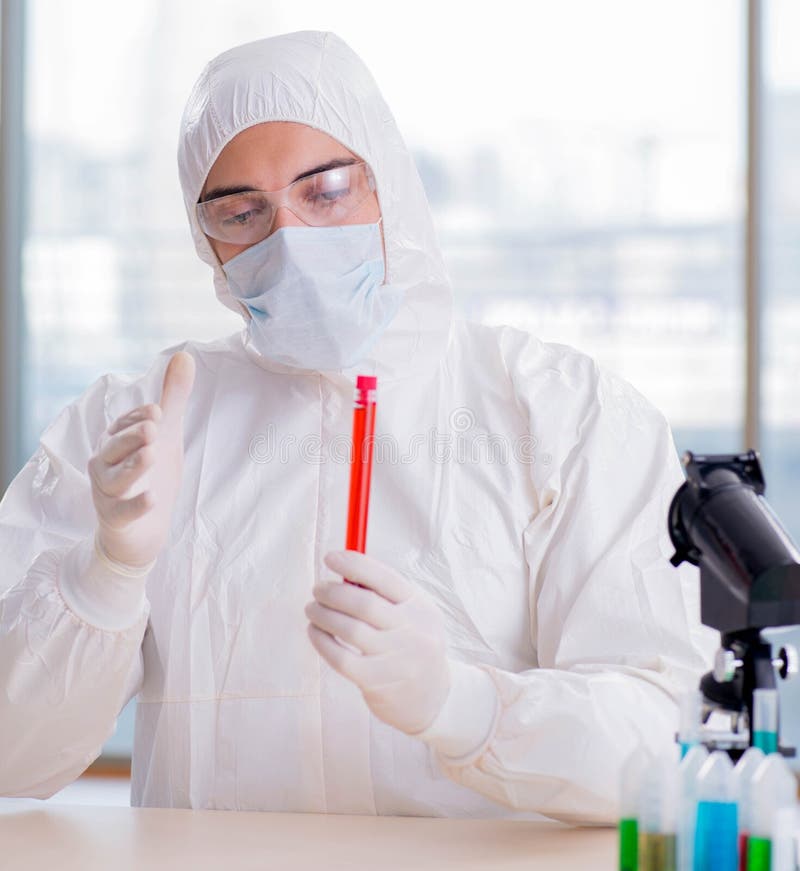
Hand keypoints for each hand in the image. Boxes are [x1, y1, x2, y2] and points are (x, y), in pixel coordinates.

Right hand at [89, 351, 195, 567]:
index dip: (138, 418)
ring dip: (133, 466)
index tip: (158, 411)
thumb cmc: (151, 474)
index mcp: (115, 442)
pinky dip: (136, 506)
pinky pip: (122, 512)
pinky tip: (152, 500)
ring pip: (115, 478)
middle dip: (132, 437)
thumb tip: (185, 354)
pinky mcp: (115, 520)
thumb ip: (173, 397)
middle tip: (154, 428)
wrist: (143, 529)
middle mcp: (104, 465)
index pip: (123, 425)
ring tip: (152, 454)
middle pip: (114, 448)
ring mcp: (107, 494)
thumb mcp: (166, 433)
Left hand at [306, 550, 450, 734]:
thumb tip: (343, 570)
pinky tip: (315, 632)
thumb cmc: (411, 644)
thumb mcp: (411, 615)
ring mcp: (395, 658)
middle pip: (364, 604)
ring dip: (323, 615)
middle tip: (317, 589)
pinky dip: (322, 641)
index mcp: (419, 606)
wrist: (431, 698)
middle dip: (333, 592)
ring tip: (312, 609)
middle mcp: (411, 631)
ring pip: (349, 629)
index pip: (384, 578)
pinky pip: (340, 657)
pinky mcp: (376, 682)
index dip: (354, 564)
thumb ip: (383, 594)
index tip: (330, 557)